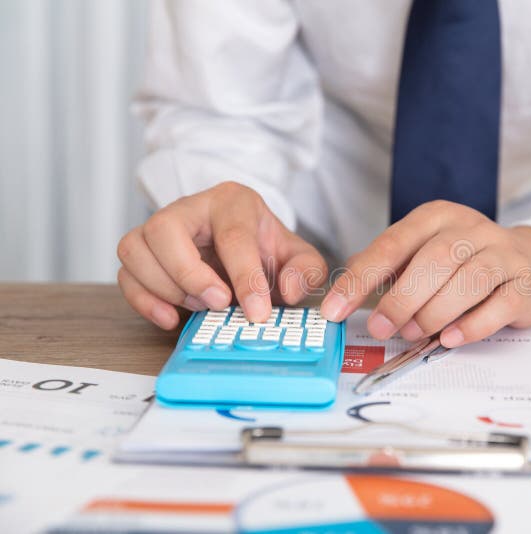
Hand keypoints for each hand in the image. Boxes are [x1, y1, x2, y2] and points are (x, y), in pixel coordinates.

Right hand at [117, 182, 326, 328]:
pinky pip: (125, 272)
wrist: (246, 250)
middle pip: (165, 228)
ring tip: (199, 306)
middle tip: (218, 303)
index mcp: (233, 202)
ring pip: (135, 247)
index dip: (245, 277)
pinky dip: (143, 300)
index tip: (257, 314)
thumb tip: (288, 291)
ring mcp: (159, 227)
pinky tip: (171, 317)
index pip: (232, 235)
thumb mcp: (298, 258)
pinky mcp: (142, 251)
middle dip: (189, 273)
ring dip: (165, 287)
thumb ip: (306, 271)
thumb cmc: (266, 251)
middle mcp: (190, 207)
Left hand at [320, 201, 530, 346]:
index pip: (392, 244)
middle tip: (380, 328)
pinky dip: (472, 325)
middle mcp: (470, 228)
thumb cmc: (464, 262)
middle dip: (401, 299)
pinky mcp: (525, 283)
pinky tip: (450, 338)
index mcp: (436, 217)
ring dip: (435, 312)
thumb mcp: (423, 253)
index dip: (360, 278)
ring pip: (469, 279)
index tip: (334, 309)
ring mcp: (503, 253)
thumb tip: (342, 293)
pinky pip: (500, 305)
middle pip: (434, 260)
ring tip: (414, 334)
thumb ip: (388, 268)